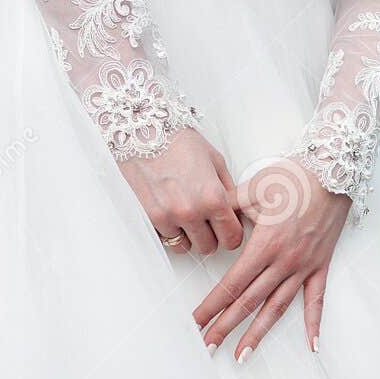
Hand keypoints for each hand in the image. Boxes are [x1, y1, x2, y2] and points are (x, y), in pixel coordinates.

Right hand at [118, 127, 244, 257]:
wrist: (143, 131)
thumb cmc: (177, 141)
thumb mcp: (214, 159)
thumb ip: (228, 188)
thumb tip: (236, 210)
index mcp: (212, 197)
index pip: (231, 238)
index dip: (231, 234)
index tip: (227, 229)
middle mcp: (191, 211)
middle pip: (209, 247)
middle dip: (209, 235)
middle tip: (205, 220)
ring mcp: (167, 216)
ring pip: (184, 247)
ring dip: (187, 235)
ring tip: (184, 214)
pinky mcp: (147, 217)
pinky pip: (163, 238)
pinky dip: (167, 230)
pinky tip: (168, 210)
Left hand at [192, 160, 348, 359]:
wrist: (333, 173)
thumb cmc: (293, 178)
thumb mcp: (254, 187)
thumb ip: (229, 205)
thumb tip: (207, 214)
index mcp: (264, 245)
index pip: (232, 283)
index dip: (211, 305)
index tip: (196, 322)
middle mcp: (284, 262)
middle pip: (249, 302)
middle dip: (225, 326)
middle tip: (207, 346)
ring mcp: (304, 267)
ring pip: (276, 308)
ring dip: (258, 333)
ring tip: (241, 356)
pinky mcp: (320, 266)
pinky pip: (316, 300)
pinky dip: (314, 324)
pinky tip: (312, 346)